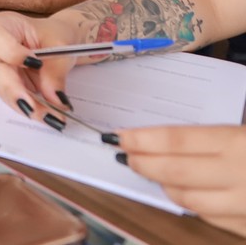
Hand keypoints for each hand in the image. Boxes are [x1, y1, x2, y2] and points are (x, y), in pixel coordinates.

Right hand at [0, 10, 80, 121]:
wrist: (58, 41)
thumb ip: (55, 71)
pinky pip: (14, 98)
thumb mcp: (60, 47)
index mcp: (2, 25)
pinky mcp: (5, 82)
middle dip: (19, 93)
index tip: (36, 64)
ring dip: (27, 106)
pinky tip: (46, 115)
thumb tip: (55, 100)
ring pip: (4, 90)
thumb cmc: (55, 35)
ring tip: (51, 118)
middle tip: (40, 111)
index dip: (13, 53)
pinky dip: (30, 108)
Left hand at [115, 125, 245, 235]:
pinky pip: (210, 218)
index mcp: (234, 143)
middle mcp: (237, 174)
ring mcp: (243, 204)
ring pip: (187, 200)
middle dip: (143, 163)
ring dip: (164, 186)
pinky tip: (184, 192)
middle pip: (174, 171)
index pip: (175, 140)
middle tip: (125, 156)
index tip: (119, 137)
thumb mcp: (240, 133)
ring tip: (152, 173)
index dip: (141, 139)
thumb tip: (157, 141)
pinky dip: (191, 204)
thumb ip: (206, 139)